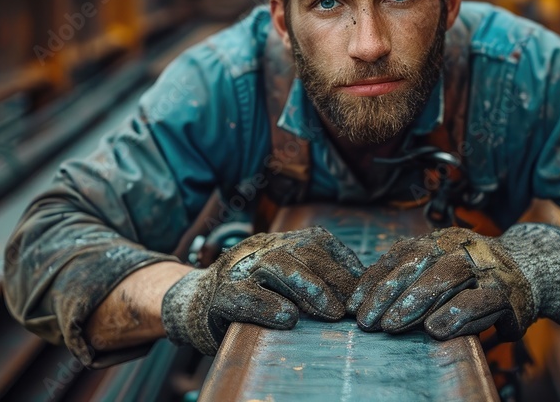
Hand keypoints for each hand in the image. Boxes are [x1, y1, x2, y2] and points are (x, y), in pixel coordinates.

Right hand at [161, 226, 364, 354]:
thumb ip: (316, 276)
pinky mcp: (220, 294)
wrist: (193, 301)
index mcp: (280, 242)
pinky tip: (287, 318)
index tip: (366, 290)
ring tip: (332, 313)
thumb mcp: (285, 279)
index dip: (345, 264)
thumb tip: (362, 286)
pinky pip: (245, 295)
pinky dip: (267, 305)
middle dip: (333, 279)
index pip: (320, 242)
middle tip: (352, 308)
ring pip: (277, 265)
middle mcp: (261, 247)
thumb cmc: (252, 294)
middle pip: (303, 251)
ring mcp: (240, 268)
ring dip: (309, 288)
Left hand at [347, 224, 559, 341]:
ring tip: (393, 325)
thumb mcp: (440, 270)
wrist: (531, 273)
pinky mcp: (508, 290)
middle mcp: (460, 244)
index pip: (399, 255)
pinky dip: (457, 314)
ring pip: (446, 276)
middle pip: (418, 263)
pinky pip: (479, 300)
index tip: (352, 306)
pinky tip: (436, 330)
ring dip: (416, 301)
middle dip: (389, 293)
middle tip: (368, 321)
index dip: (374, 280)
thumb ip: (410, 279)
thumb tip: (362, 303)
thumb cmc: (473, 278)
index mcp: (439, 239)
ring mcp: (485, 264)